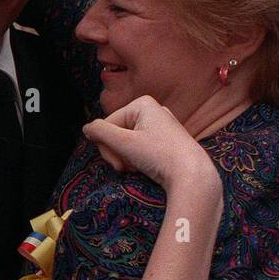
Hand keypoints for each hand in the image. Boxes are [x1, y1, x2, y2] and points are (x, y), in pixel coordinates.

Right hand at [83, 95, 217, 193]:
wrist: (192, 175)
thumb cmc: (160, 155)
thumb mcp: (124, 143)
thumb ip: (100, 132)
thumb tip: (86, 128)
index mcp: (142, 104)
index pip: (107, 124)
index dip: (107, 146)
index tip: (117, 163)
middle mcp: (152, 111)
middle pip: (117, 132)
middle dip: (117, 153)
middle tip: (125, 168)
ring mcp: (160, 126)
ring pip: (127, 142)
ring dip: (126, 158)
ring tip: (137, 168)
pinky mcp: (165, 140)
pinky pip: (140, 147)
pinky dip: (138, 160)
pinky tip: (146, 168)